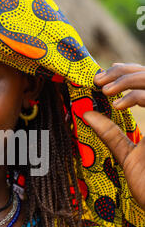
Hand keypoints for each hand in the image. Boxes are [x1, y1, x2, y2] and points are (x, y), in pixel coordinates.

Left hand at [83, 63, 144, 210]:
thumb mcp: (127, 154)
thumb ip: (111, 134)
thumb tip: (86, 114)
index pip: (144, 81)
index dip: (123, 74)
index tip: (98, 82)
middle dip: (122, 72)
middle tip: (97, 80)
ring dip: (127, 79)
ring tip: (104, 89)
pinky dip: (137, 96)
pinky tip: (118, 105)